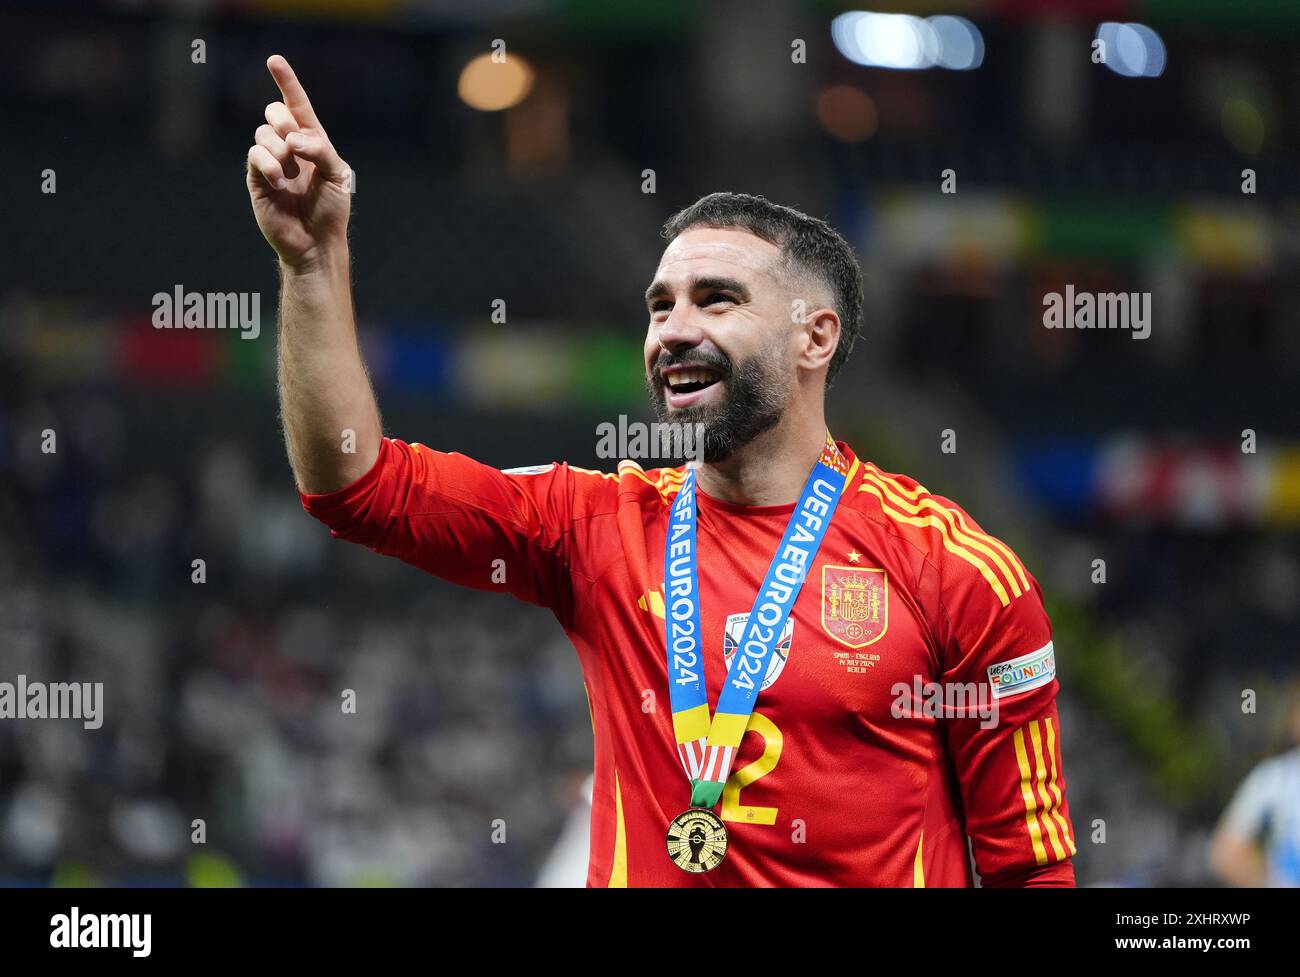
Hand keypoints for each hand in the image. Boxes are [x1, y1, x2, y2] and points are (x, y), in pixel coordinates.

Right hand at [246, 55, 351, 268]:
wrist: (317, 242)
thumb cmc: (332, 210)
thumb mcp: (339, 175)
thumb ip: (320, 149)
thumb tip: (293, 138)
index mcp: (312, 142)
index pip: (297, 105)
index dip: (286, 82)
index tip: (274, 60)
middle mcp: (289, 148)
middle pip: (275, 112)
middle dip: (284, 121)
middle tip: (297, 145)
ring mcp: (271, 162)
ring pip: (263, 133)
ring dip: (279, 149)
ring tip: (291, 175)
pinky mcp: (256, 177)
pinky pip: (255, 154)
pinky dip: (269, 164)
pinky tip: (279, 181)